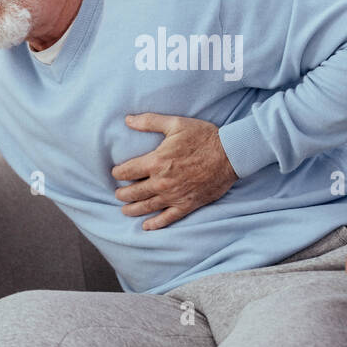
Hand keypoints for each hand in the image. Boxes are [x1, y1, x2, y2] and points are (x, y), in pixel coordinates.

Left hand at [112, 113, 238, 229]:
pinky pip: (167, 218)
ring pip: (146, 207)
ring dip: (132, 209)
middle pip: (133, 192)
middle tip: (118, 193)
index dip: (118, 173)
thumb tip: (127, 119)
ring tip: (125, 210)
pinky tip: (147, 226)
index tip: (116, 173)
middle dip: (122, 194)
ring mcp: (174, 196)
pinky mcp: (187, 205)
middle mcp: (162, 182)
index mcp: (156, 162)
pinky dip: (155, 224)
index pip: (127, 171)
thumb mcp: (175, 124)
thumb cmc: (203, 137)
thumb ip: (149, 121)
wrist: (230, 154)